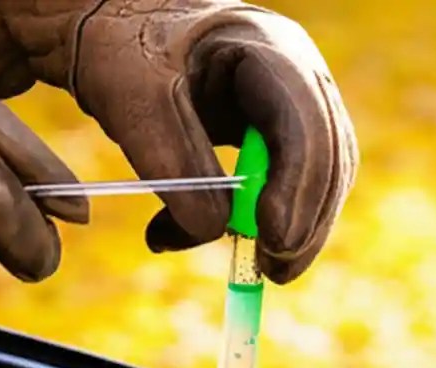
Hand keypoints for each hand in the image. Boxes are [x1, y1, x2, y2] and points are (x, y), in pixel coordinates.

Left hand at [0, 0, 357, 282]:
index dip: (296, 186)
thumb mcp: (134, 103)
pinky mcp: (273, 132)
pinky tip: (209, 236)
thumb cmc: (120, 49)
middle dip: (303, 220)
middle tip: (272, 272)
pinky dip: (254, 221)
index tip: (271, 239)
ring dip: (287, 230)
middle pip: (326, 156)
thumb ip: (174, 163)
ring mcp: (291, 104)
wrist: (109, 29)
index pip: (304, 123)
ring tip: (254, 268)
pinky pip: (287, 185)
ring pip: (315, 178)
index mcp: (268, 50)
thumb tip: (215, 230)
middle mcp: (295, 75)